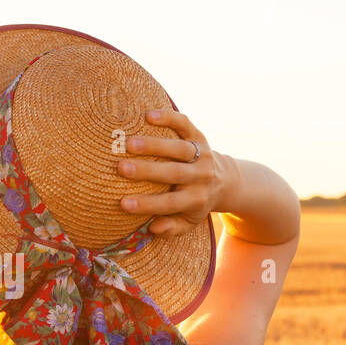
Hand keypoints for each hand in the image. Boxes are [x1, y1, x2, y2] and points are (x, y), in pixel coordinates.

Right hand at [115, 110, 235, 236]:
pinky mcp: (199, 136)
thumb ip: (171, 228)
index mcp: (197, 199)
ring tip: (128, 143)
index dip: (147, 204)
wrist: (224, 181)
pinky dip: (169, 118)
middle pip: (174, 173)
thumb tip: (152, 228)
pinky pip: (185, 125)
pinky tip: (148, 115)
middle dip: (147, 170)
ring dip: (154, 145)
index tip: (122, 204)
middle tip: (121, 168)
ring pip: (179, 148)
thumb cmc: (195, 204)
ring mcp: (202, 154)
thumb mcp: (188, 222)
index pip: (170, 203)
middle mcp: (202, 176)